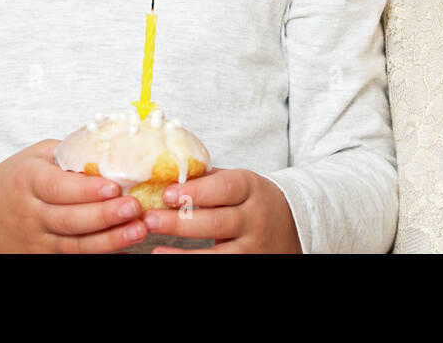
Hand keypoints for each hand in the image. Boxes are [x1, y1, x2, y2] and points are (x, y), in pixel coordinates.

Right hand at [0, 139, 149, 252]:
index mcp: (28, 181)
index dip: (86, 190)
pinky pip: (75, 257)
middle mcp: (30, 214)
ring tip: (138, 229)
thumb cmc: (17, 180)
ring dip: (110, 240)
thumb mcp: (36, 157)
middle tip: (135, 207)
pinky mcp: (43, 257)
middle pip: (69, 220)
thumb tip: (115, 147)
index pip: (58, 187)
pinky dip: (101, 253)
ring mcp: (36, 241)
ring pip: (75, 245)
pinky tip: (124, 247)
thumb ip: (70, 154)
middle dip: (104, 215)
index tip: (113, 186)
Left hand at [141, 168, 301, 252]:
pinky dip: (193, 264)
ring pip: (218, 253)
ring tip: (155, 250)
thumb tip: (166, 174)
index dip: (196, 191)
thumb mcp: (240, 183)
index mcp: (252, 189)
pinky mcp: (249, 264)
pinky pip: (219, 267)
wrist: (292, 226)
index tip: (167, 193)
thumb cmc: (252, 200)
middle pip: (217, 221)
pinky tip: (172, 261)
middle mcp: (255, 219)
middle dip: (180, 222)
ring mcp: (253, 247)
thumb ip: (209, 180)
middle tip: (149, 219)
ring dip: (183, 253)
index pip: (225, 188)